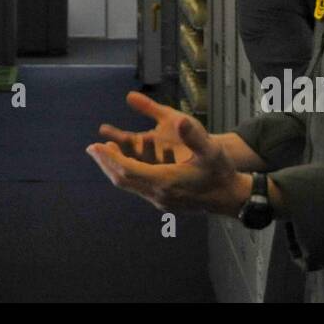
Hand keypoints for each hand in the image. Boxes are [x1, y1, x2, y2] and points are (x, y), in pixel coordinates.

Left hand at [87, 99, 246, 216]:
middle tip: (92, 149)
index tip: (95, 146)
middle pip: (123, 180)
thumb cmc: (221, 172)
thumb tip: (180, 121)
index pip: (128, 170)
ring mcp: (161, 201)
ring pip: (130, 186)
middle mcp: (158, 194)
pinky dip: (127, 174)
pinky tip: (124, 164)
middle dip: (106, 163)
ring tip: (103, 154)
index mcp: (165, 181)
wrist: (232, 198)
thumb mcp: (211, 151)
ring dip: (115, 169)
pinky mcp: (164, 202)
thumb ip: (194, 136)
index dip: (110, 158)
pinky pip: (138, 188)